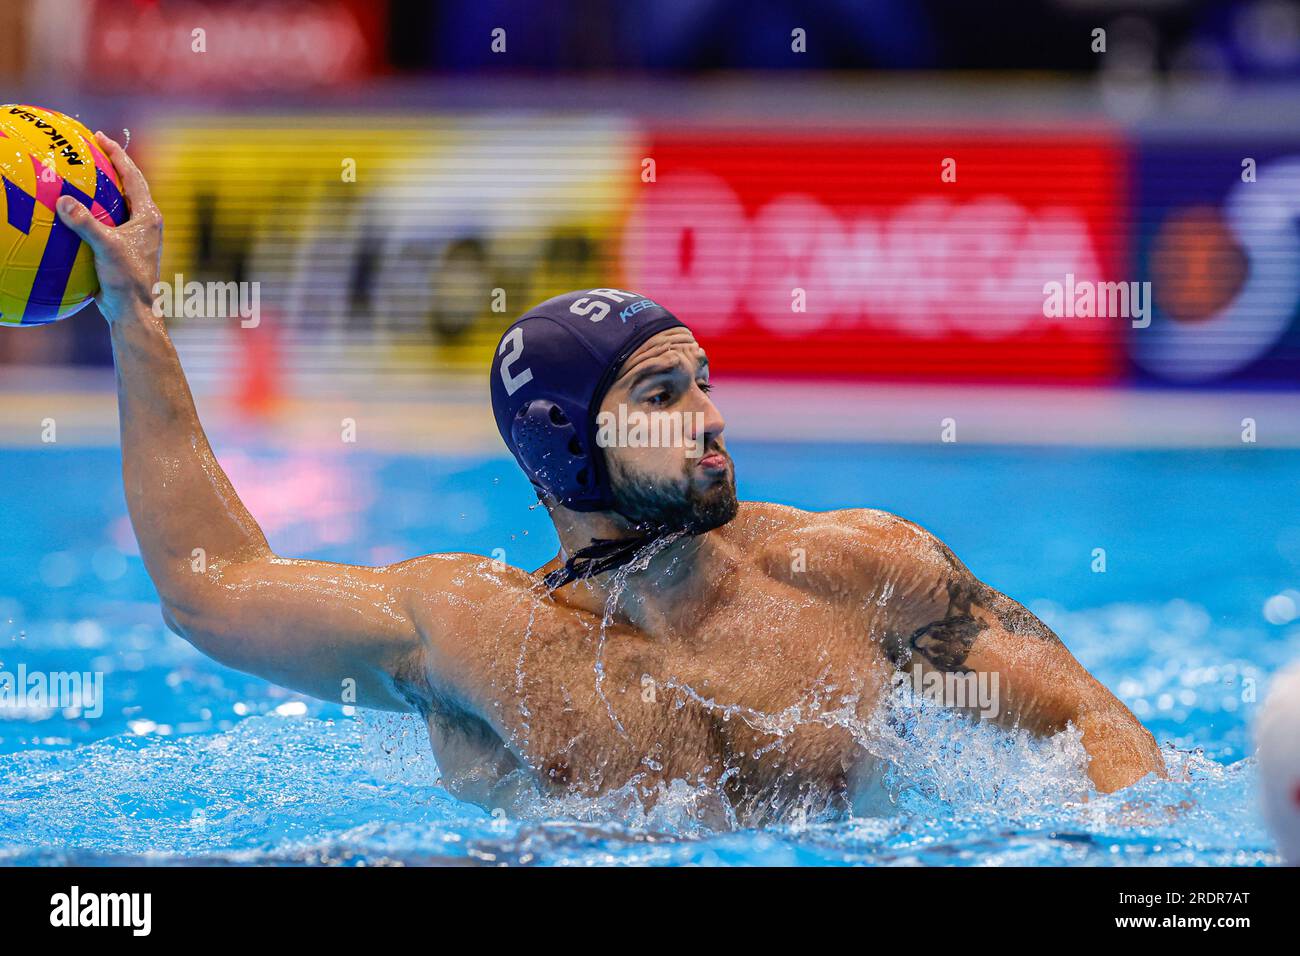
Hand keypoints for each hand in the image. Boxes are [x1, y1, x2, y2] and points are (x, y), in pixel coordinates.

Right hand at [55, 131, 162, 323]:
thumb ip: (85, 223)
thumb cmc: (127, 280)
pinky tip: (73, 211)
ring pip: (119, 203)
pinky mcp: (125, 248)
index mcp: (148, 217)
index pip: (133, 176)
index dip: (117, 154)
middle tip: (93, 145)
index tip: (100, 137)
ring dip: (103, 186)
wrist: (135, 311)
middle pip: (129, 184)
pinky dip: (93, 210)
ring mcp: (137, 236)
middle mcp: (146, 223)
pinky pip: (107, 221)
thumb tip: (64, 201)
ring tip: (83, 171)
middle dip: (112, 164)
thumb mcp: (106, 248)